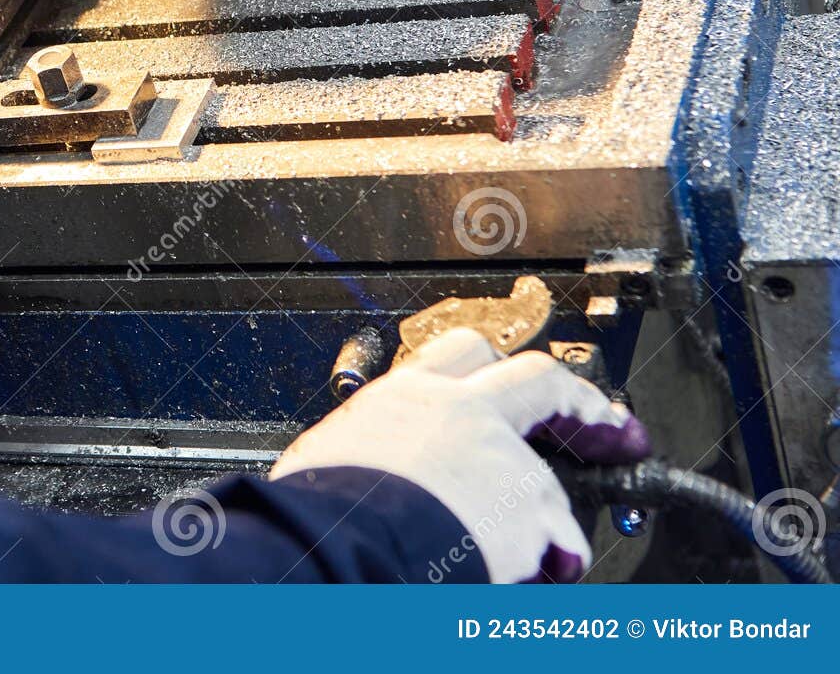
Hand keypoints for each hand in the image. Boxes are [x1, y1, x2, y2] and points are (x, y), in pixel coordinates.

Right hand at [270, 328, 650, 582]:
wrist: (338, 534)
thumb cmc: (321, 505)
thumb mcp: (332, 459)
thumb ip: (370, 453)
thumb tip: (367, 477)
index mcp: (404, 396)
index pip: (461, 354)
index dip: (498, 365)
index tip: (514, 378)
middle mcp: (457, 410)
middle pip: (534, 377)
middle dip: (573, 397)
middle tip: (600, 419)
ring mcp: (499, 453)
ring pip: (550, 471)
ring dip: (555, 505)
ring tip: (559, 541)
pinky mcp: (527, 501)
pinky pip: (562, 532)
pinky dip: (558, 554)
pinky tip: (551, 569)